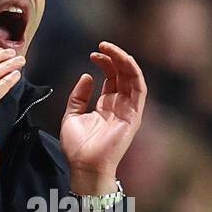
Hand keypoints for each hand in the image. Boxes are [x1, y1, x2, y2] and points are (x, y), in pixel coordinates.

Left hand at [61, 42, 146, 194]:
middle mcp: (120, 106)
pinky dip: (133, 72)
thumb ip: (79, 97)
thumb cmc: (78, 147)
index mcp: (107, 106)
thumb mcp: (72, 115)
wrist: (84, 166)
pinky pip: (139, 89)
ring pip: (132, 78)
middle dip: (114, 57)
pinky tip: (123, 60)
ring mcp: (129, 110)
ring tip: (110, 48)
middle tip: (102, 45)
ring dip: (124, 60)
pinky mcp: (134, 115)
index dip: (105, 62)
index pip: (112, 77)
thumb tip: (87, 76)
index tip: (93, 54)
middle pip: (123, 74)